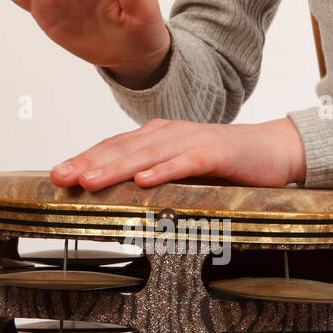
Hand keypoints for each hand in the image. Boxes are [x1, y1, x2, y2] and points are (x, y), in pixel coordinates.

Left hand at [50, 117, 307, 189]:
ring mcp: (192, 141)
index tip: (57, 176)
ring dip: (116, 168)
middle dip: (88, 163)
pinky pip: (185, 162)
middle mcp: (169, 134)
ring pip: (146, 155)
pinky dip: (164, 171)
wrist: (275, 150)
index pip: (113, 147)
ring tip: (90, 181)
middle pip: (121, 149)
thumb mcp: (181, 172)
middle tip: (61, 178)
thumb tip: (116, 198)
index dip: (84, 159)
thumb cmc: (227, 164)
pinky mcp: (216, 153)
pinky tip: (145, 181)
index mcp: (157, 137)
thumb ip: (152, 178)